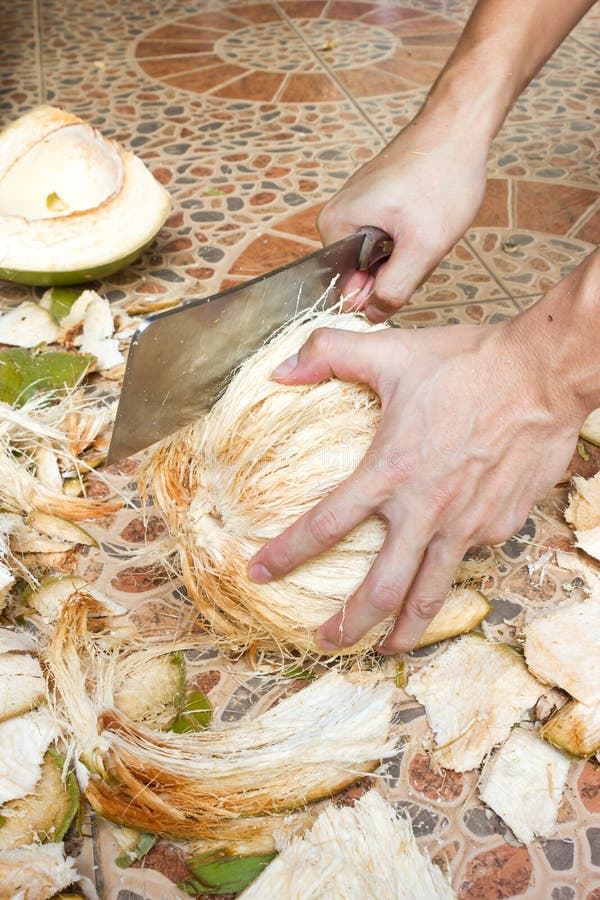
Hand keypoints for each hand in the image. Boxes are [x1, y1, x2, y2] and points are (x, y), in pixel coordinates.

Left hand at [248, 304, 586, 653]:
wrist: (543, 375)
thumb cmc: (468, 364)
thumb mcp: (391, 351)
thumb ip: (329, 354)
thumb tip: (278, 370)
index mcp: (391, 472)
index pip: (325, 525)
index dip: (287, 554)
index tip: (259, 573)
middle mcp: (426, 510)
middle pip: (380, 589)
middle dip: (348, 624)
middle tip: (325, 641)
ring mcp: (466, 524)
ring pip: (429, 594)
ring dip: (403, 631)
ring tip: (385, 649)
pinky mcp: (499, 525)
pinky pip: (466, 557)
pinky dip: (446, 572)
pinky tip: (437, 569)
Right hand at [318, 113, 488, 322]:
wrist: (459, 128)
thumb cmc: (442, 178)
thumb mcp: (422, 246)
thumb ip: (392, 290)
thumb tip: (370, 316)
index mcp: (333, 228)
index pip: (347, 288)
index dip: (381, 290)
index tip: (409, 262)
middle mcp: (335, 218)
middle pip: (364, 274)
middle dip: (397, 270)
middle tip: (423, 242)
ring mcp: (353, 209)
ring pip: (379, 259)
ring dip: (407, 254)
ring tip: (426, 226)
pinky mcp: (372, 204)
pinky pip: (387, 240)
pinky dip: (411, 238)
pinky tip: (426, 218)